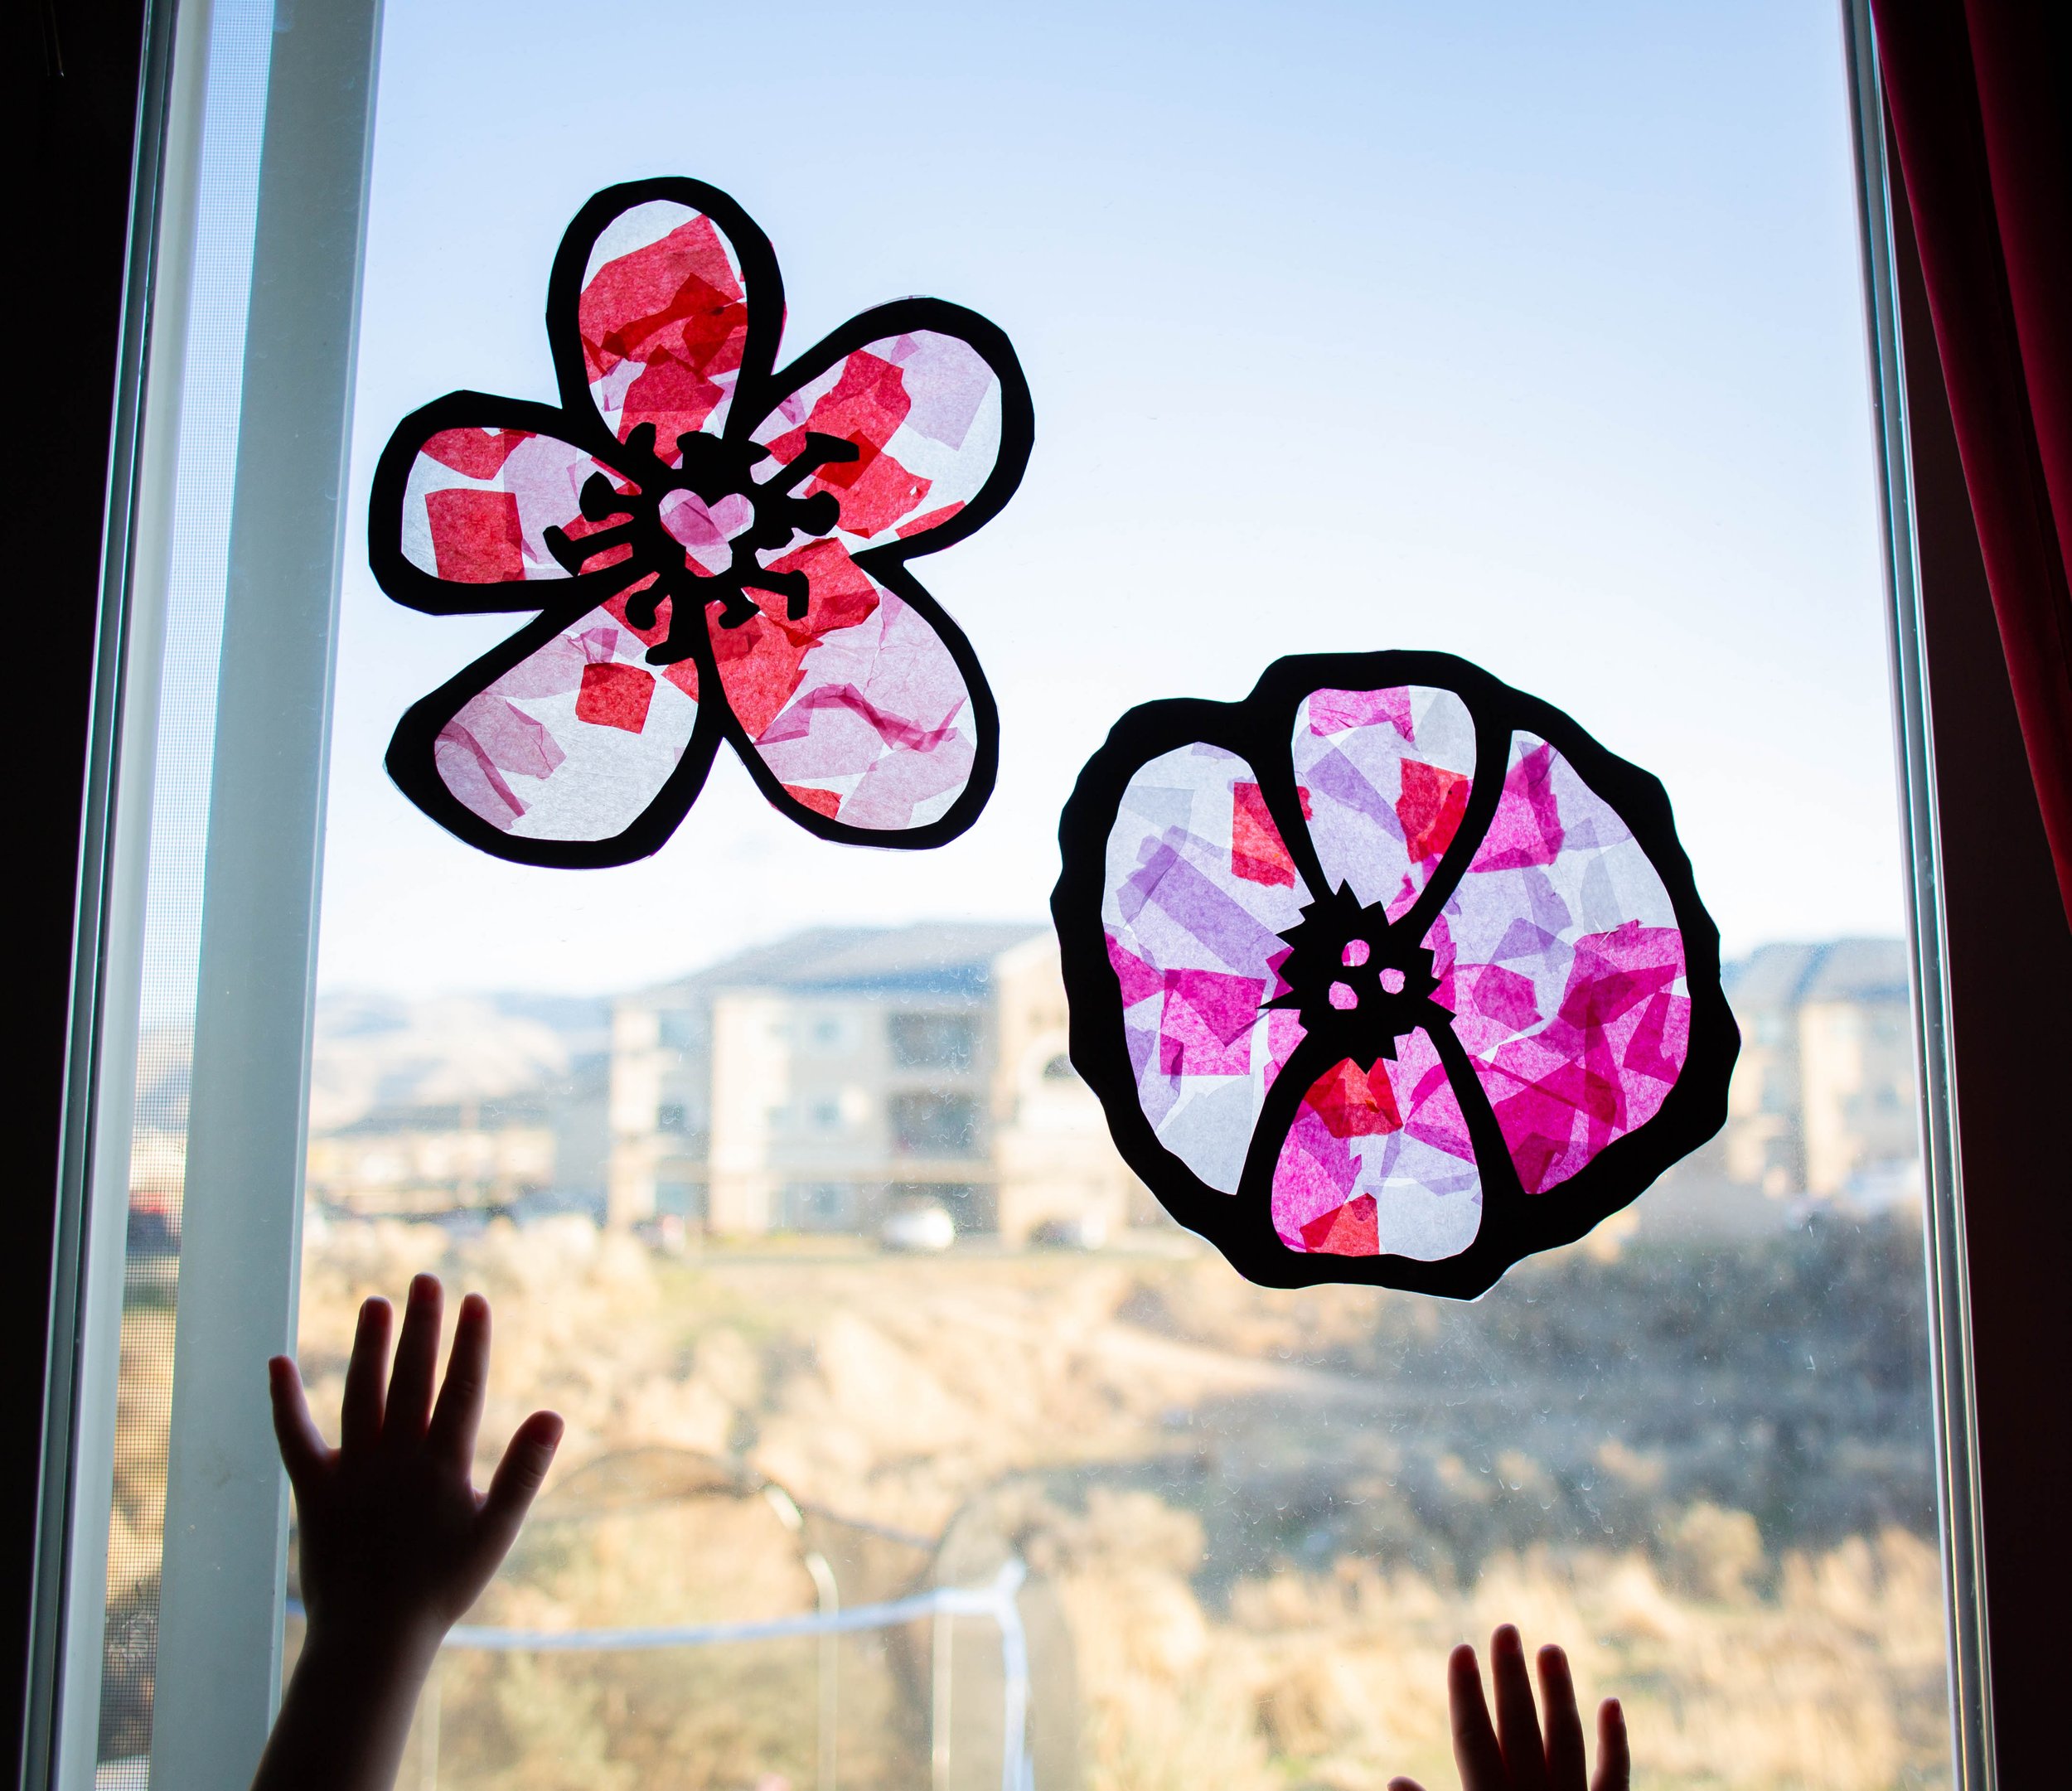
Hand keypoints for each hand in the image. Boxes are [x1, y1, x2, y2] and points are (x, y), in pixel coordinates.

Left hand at [252, 1274, 561, 1790]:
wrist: (372, 1637)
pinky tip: (278, 1361)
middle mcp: (396, 1457)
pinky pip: (294, 1437)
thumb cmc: (442, 1587)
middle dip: (420, 1327)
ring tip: (376, 1302)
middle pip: (411, 1378)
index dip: (471, 1343)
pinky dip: (284, 1400)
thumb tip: (554, 1413)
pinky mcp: (313, 1488)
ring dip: (368, 1346)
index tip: (476, 1300)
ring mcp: (352, 1469)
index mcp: (442, 1466)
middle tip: (425, 1280)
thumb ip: (524, 1470)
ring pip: (361, 1394)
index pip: (462, 1389)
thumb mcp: (495, 1531)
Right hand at [1390, 1625, 1628, 1790]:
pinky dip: (1616, 1743)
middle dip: (1511, 1678)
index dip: (1465, 1695)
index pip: (1472, 1740)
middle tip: (1506, 1629)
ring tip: (1552, 1650)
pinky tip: (1611, 1705)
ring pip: (1568, 1742)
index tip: (1461, 1649)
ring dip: (1559, 1694)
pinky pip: (1616, 1780)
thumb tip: (1393, 1782)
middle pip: (1521, 1729)